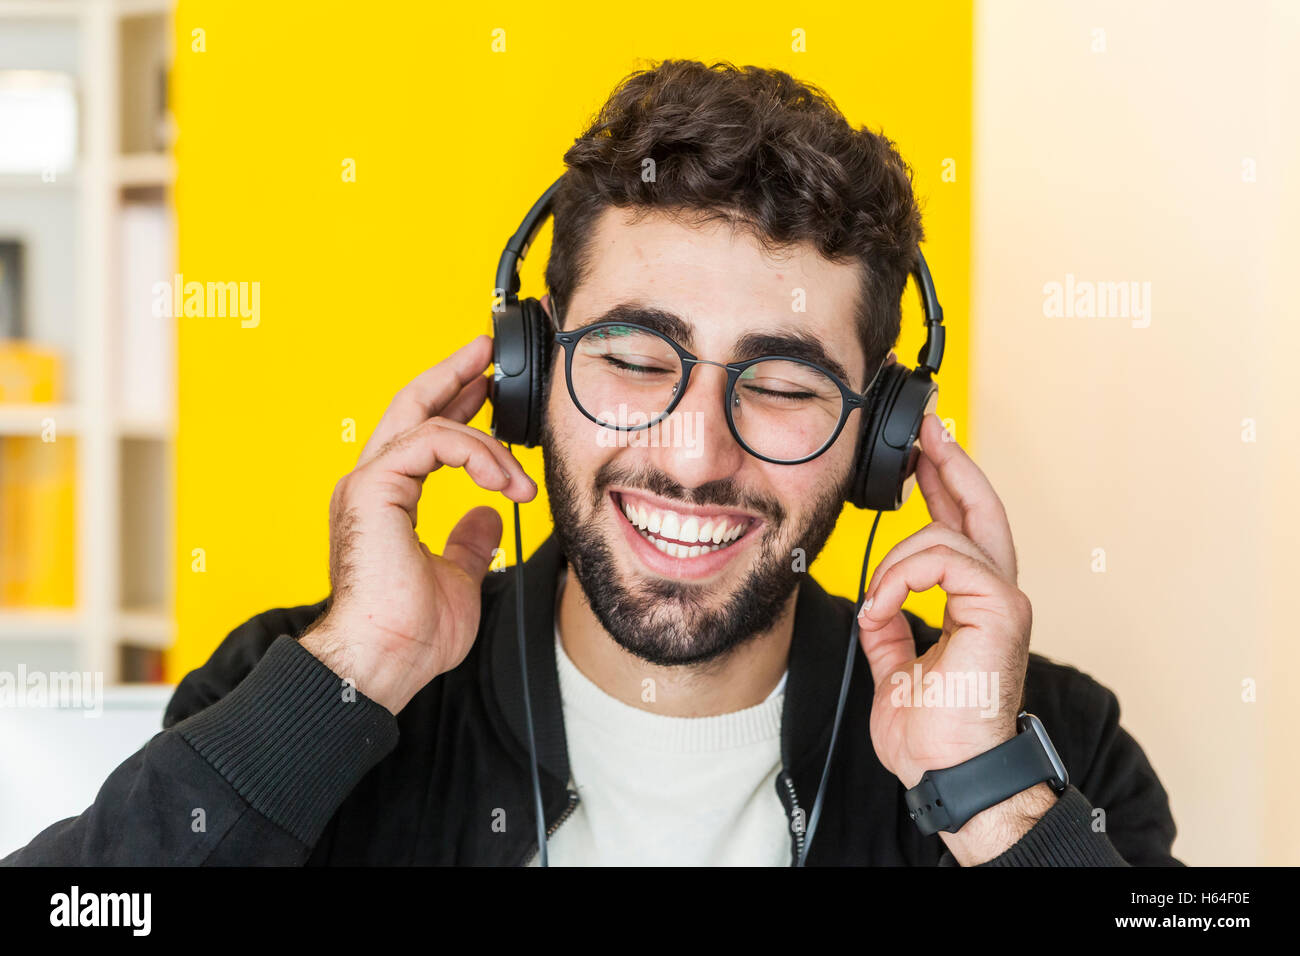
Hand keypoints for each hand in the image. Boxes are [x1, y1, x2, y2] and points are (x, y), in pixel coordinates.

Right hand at [300, 335, 536, 714]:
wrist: (381, 660)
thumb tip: (486, 517)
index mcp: (385, 501)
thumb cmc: (408, 632)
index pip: (420, 435)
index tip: (485, 389)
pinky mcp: (374, 488)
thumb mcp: (457, 577)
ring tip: (518, 476)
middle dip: (453, 374)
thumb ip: (468, 541)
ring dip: (486, 439)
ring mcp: (368, 483)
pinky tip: (502, 481)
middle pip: (411, 406)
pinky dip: (475, 455)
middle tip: (486, 353)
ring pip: (427, 421)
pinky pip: (431, 443)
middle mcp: (371, 484)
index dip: (453, 405)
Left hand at [857, 413, 1050, 862]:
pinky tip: (885, 605)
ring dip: (897, 559)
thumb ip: (890, 628)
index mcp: (974, 605)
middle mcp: (996, 595)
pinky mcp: (1001, 608)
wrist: (951, 772)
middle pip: (979, 508)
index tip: (924, 452)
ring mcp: (1003, 600)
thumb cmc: (934, 734)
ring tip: (877, 600)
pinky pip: (946, 560)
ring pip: (948, 535)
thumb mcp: (894, 667)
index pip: (962, 528)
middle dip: (950, 461)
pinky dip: (904, 577)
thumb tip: (875, 604)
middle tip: (927, 426)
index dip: (944, 485)